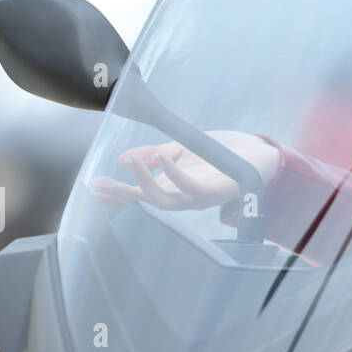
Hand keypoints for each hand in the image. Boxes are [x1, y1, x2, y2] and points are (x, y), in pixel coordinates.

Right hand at [87, 129, 282, 210]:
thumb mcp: (182, 149)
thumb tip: (122, 159)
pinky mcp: (218, 190)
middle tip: (99, 184)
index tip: (93, 187)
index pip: (141, 195)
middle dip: (122, 195)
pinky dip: (175, 174)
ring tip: (129, 163)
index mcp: (174, 188)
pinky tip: (162, 157)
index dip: (117, 195)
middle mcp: (185, 197)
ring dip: (145, 183)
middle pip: (148, 202)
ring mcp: (201, 196)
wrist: (259, 152)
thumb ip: (154, 155)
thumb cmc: (222, 154)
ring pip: (166, 200)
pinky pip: (192, 187)